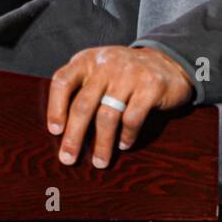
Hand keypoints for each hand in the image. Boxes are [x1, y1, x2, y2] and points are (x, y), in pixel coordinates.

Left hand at [47, 45, 194, 167]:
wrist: (167, 62)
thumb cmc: (124, 74)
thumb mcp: (99, 70)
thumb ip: (80, 87)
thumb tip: (61, 129)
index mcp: (88, 60)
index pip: (62, 81)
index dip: (55, 107)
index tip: (54, 131)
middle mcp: (106, 64)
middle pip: (83, 104)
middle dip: (74, 136)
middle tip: (68, 158)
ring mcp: (129, 74)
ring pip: (107, 115)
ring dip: (102, 144)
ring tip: (99, 162)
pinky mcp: (151, 85)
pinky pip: (132, 118)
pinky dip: (126, 136)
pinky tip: (124, 145)